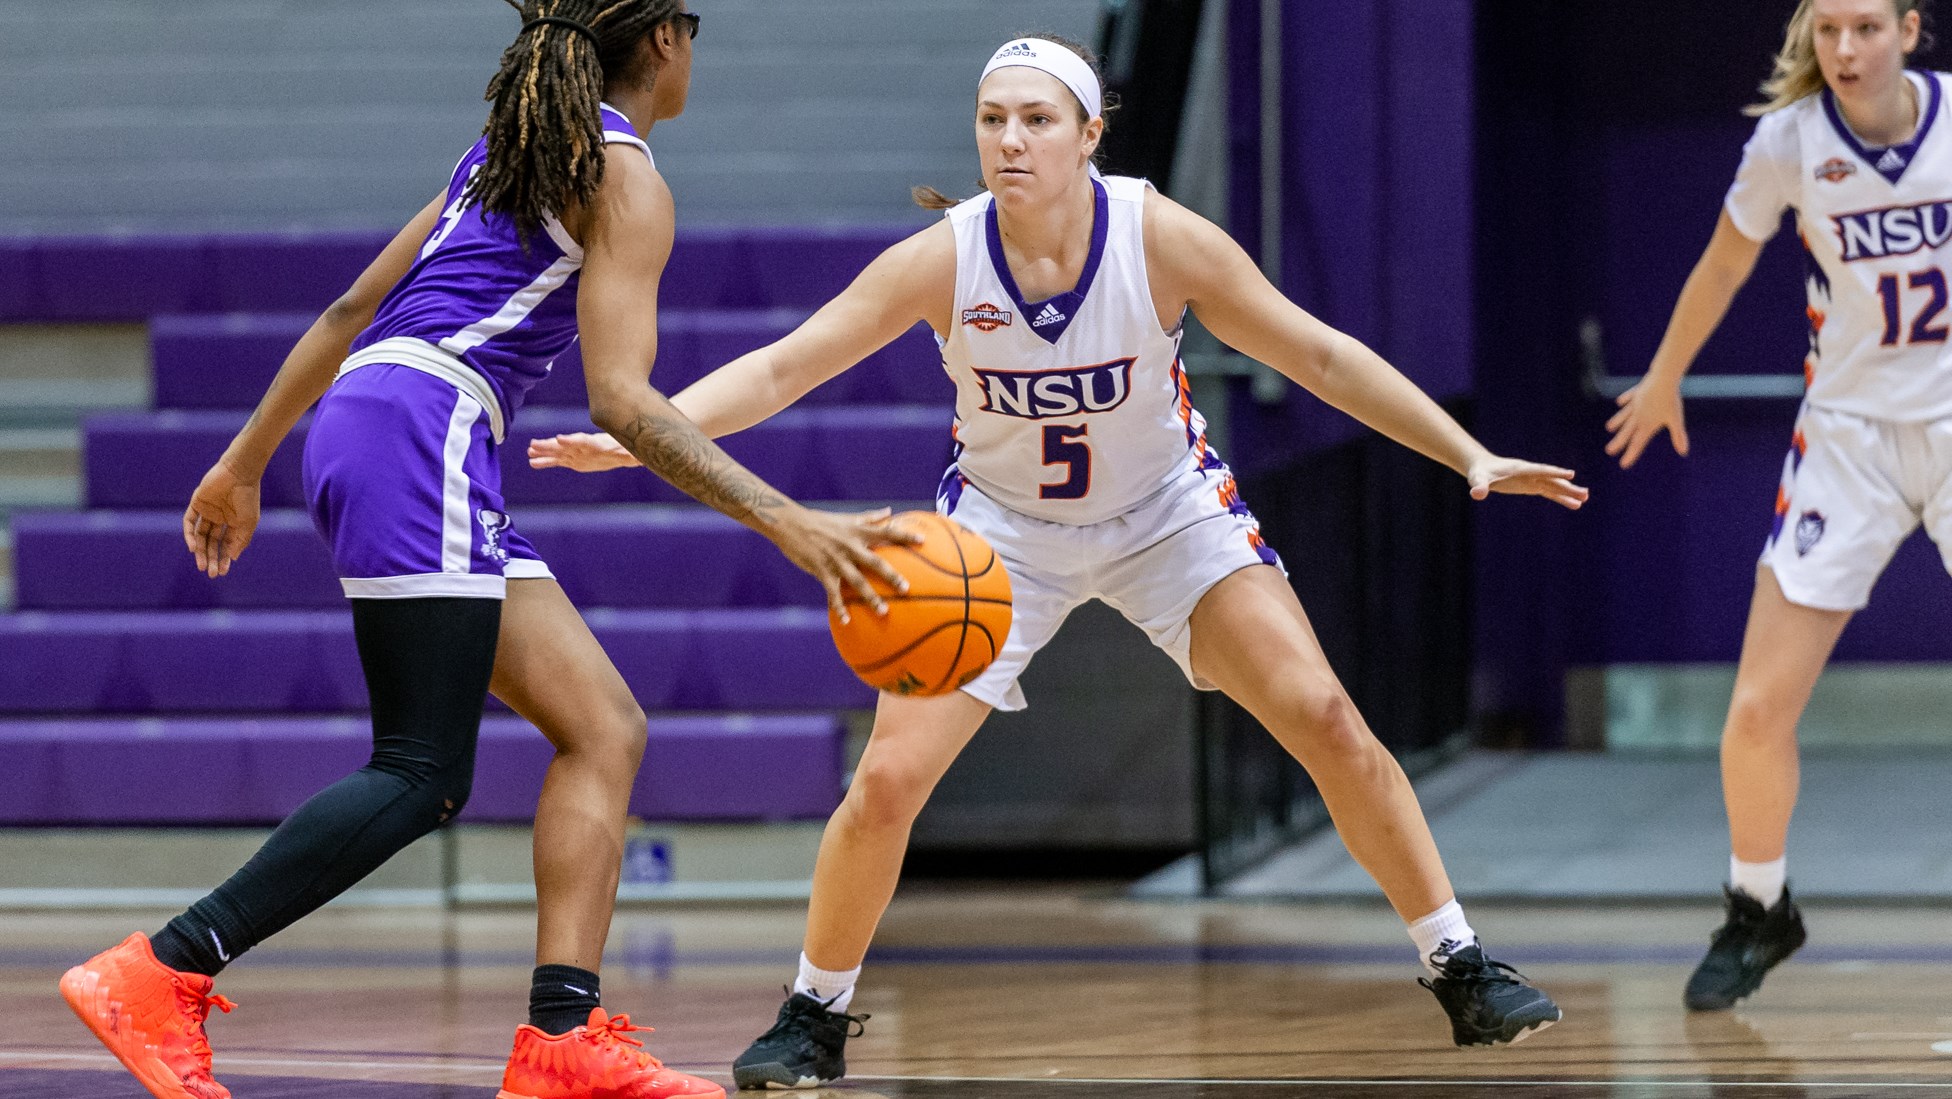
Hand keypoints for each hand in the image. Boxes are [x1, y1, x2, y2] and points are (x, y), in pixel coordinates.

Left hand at [183, 459, 261, 576]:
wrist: (239, 474)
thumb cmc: (248, 497)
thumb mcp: (248, 523)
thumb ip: (240, 540)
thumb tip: (233, 558)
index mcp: (233, 523)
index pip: (226, 544)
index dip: (224, 559)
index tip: (222, 572)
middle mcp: (219, 519)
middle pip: (211, 542)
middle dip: (211, 558)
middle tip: (210, 573)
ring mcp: (207, 511)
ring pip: (200, 535)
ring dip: (200, 550)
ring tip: (201, 565)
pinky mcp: (197, 503)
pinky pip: (190, 522)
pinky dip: (190, 535)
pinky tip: (193, 547)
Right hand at [528, 431, 635, 471]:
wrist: (618, 449)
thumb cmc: (623, 450)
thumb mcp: (628, 454)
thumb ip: (631, 456)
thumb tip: (641, 459)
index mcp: (594, 445)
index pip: (581, 442)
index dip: (570, 441)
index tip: (559, 439)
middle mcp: (581, 448)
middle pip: (564, 446)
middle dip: (550, 446)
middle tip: (533, 444)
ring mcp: (575, 453)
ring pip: (557, 452)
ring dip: (543, 452)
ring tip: (529, 451)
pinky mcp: (571, 460)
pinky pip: (557, 461)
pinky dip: (545, 462)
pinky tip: (532, 462)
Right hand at [770, 507, 923, 622]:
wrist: (790, 523)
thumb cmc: (821, 520)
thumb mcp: (847, 517)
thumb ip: (870, 517)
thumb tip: (890, 511)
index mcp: (858, 531)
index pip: (886, 532)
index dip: (905, 535)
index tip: (923, 541)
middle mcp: (850, 546)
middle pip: (875, 562)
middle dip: (891, 576)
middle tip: (906, 589)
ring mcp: (836, 559)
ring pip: (857, 581)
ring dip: (871, 597)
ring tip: (884, 612)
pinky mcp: (821, 570)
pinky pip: (833, 592)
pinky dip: (839, 607)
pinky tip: (846, 621)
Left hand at [1466, 456, 1588, 509]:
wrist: (1482, 469)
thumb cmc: (1479, 473)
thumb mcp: (1477, 480)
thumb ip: (1479, 486)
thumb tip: (1477, 494)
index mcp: (1520, 469)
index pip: (1540, 470)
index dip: (1554, 472)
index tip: (1571, 474)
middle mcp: (1530, 473)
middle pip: (1552, 479)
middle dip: (1567, 487)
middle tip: (1585, 494)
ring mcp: (1532, 479)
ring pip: (1554, 486)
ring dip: (1569, 493)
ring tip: (1585, 499)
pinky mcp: (1532, 486)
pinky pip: (1550, 492)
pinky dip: (1561, 498)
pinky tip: (1574, 505)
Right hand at [1604, 378, 1689, 467]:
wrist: (1662, 379)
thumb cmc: (1671, 400)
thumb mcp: (1676, 419)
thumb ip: (1678, 436)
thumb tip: (1684, 452)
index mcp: (1647, 424)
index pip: (1637, 443)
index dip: (1631, 455)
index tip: (1623, 465)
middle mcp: (1638, 416)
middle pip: (1627, 432)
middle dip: (1618, 442)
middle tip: (1609, 451)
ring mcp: (1635, 404)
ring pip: (1624, 415)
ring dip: (1617, 422)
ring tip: (1610, 428)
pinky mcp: (1636, 393)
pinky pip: (1629, 398)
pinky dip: (1624, 400)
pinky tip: (1620, 402)